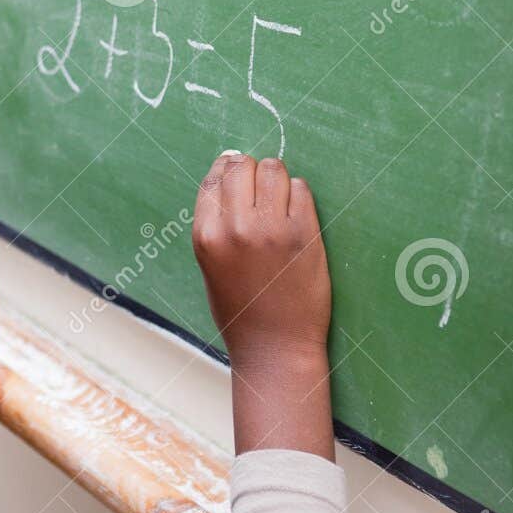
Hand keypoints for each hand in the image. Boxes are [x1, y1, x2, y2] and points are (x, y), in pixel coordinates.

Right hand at [193, 152, 334, 461]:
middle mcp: (236, 227)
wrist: (276, 347)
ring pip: (274, 169)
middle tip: (259, 192)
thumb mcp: (210, 265)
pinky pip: (301, 188)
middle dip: (250, 172)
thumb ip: (216, 222)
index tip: (236, 178)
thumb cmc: (240, 309)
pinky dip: (297, 195)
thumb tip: (228, 172)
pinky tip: (294, 217)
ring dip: (276, 179)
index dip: (226, 172)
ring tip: (278, 202)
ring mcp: (272, 229)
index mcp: (207, 236)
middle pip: (242, 165)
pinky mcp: (305, 234)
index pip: (213, 179)